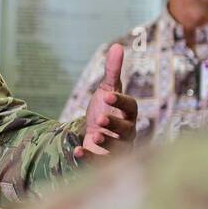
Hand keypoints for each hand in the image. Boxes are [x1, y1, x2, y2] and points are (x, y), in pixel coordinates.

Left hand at [75, 44, 137, 159]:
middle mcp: (128, 132)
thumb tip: (117, 46)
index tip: (106, 95)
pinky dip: (89, 158)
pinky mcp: (105, 161)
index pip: (130, 106)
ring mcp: (118, 149)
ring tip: (93, 135)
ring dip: (106, 142)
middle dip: (114, 124)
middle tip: (99, 120)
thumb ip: (112, 71)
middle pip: (127, 129)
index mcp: (129, 113)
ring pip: (118, 148)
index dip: (120, 101)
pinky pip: (99, 162)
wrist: (95, 134)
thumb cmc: (105, 109)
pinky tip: (77, 152)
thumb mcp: (106, 90)